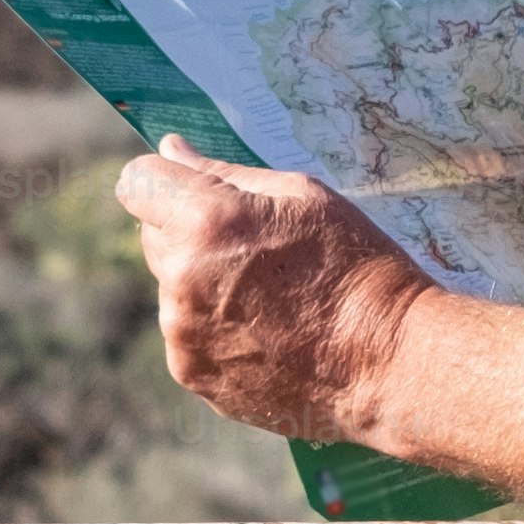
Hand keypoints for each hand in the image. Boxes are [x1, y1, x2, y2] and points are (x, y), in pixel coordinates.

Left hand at [114, 137, 439, 444]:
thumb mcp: (301, 196)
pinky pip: (185, 333)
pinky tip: (265, 332)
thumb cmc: (353, 264)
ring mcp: (182, 333)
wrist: (386, 360)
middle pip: (152, 234)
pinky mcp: (192, 373)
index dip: (163, 181)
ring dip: (199, 282)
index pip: (137, 182)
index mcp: (204, 221)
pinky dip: (211, 328)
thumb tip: (170, 150)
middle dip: (186, 230)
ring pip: (170, 287)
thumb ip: (223, 173)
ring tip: (267, 297)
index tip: (190, 190)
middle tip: (252, 247)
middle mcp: (181, 278)